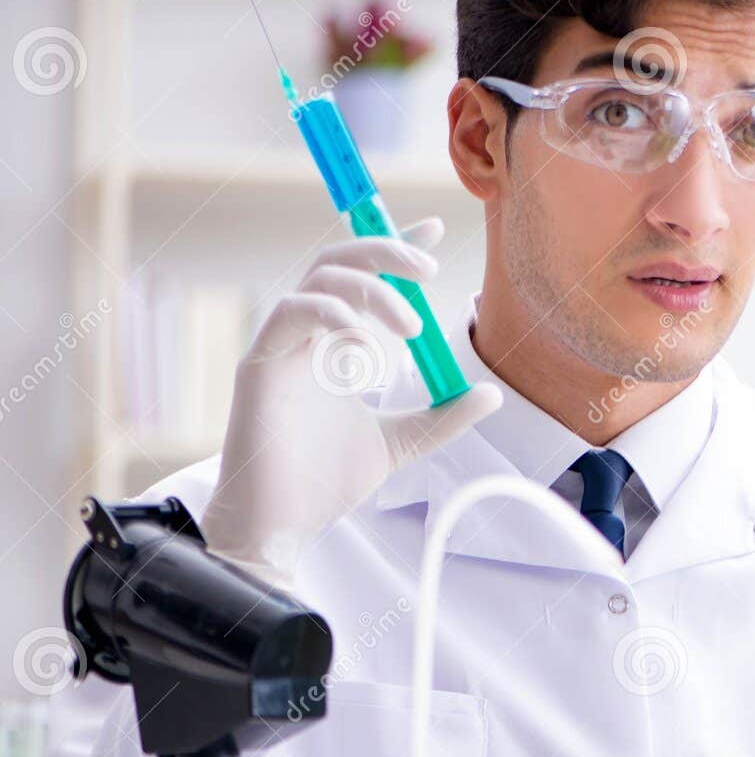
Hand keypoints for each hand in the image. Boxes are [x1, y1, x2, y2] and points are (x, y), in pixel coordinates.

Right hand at [200, 218, 501, 587]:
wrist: (283, 525)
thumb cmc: (326, 483)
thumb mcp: (403, 442)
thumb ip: (443, 416)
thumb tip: (492, 393)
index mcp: (331, 343)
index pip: (362, 275)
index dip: (396, 245)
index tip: (437, 231)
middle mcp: (304, 335)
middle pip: (338, 260)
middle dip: (385, 249)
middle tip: (429, 268)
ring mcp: (279, 346)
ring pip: (320, 277)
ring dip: (373, 290)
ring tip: (412, 327)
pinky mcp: (259, 364)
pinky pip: (292, 312)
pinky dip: (332, 314)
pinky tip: (363, 345)